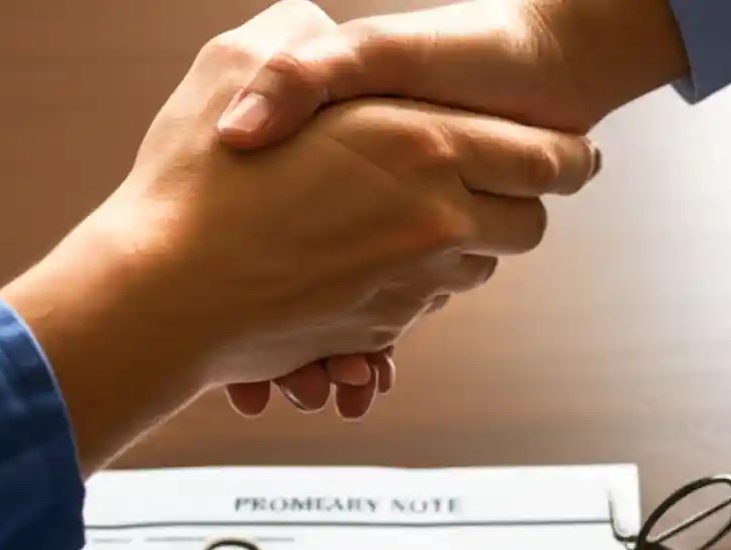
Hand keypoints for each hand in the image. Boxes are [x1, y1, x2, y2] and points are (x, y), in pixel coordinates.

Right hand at [0, 0, 598, 471]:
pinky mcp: (377, 332)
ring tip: (405, 226)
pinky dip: (405, 299)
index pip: (548, 160)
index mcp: (424, 144)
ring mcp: (410, 285)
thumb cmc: (194, 176)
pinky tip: (357, 271)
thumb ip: (306, 44)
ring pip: (473, 274)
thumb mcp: (238, 60)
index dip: (566, 159)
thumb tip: (326, 36)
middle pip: (525, 228)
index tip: (573, 157)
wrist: (157, 294)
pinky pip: (421, 317)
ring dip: (455, 254)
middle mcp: (435, 222)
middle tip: (486, 190)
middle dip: (512, 210)